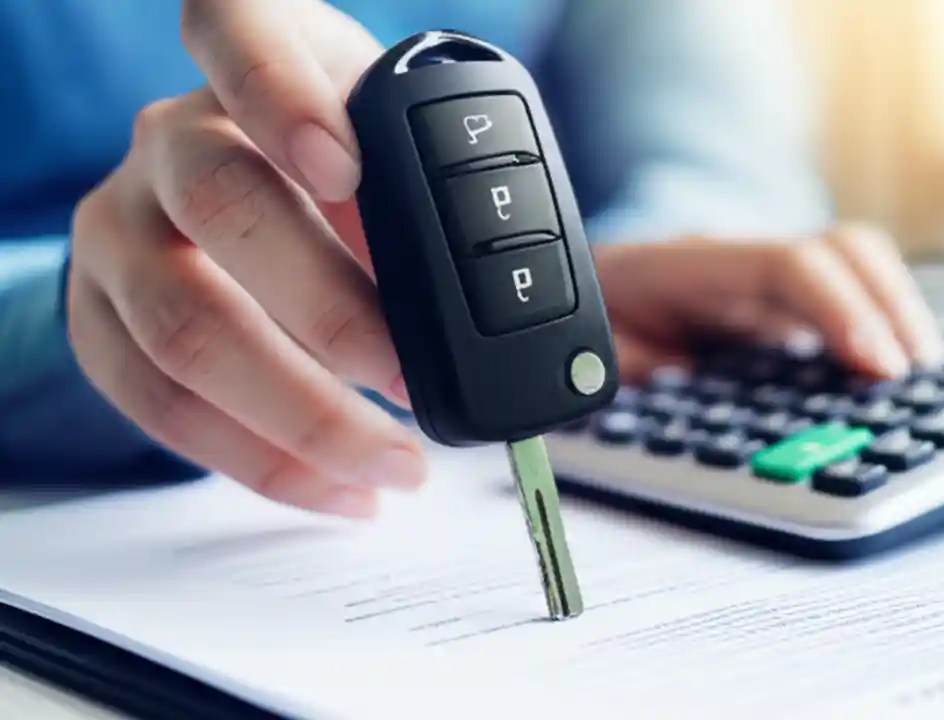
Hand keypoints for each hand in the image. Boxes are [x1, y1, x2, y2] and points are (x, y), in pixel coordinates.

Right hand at [68, 0, 424, 517]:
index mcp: (248, 68)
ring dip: (302, 414)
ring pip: (186, 326)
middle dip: (332, 307)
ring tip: (394, 463)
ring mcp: (123, 227)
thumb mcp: (383, 150)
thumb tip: (515, 308)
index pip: (235, 29)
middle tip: (412, 378)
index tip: (345, 162)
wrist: (230, 206)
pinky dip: (260, 461)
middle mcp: (172, 138)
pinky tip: (334, 486)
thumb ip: (428, 191)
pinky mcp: (99, 318)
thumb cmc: (333, 172)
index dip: (281, 94)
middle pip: (225, 204)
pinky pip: (159, 405)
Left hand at [594, 228, 943, 380]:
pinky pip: (850, 299)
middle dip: (891, 306)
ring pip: (856, 267)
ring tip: (924, 375)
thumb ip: (621, 373)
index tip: (876, 366)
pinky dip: (884, 328)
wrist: (580, 297)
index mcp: (686, 267)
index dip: (839, 310)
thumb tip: (653, 392)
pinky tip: (901, 370)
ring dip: (899, 314)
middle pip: (840, 251)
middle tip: (915, 375)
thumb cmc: (589, 327)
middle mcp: (738, 264)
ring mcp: (765, 282)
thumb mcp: (588, 352)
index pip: (784, 266)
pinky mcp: (782, 307)